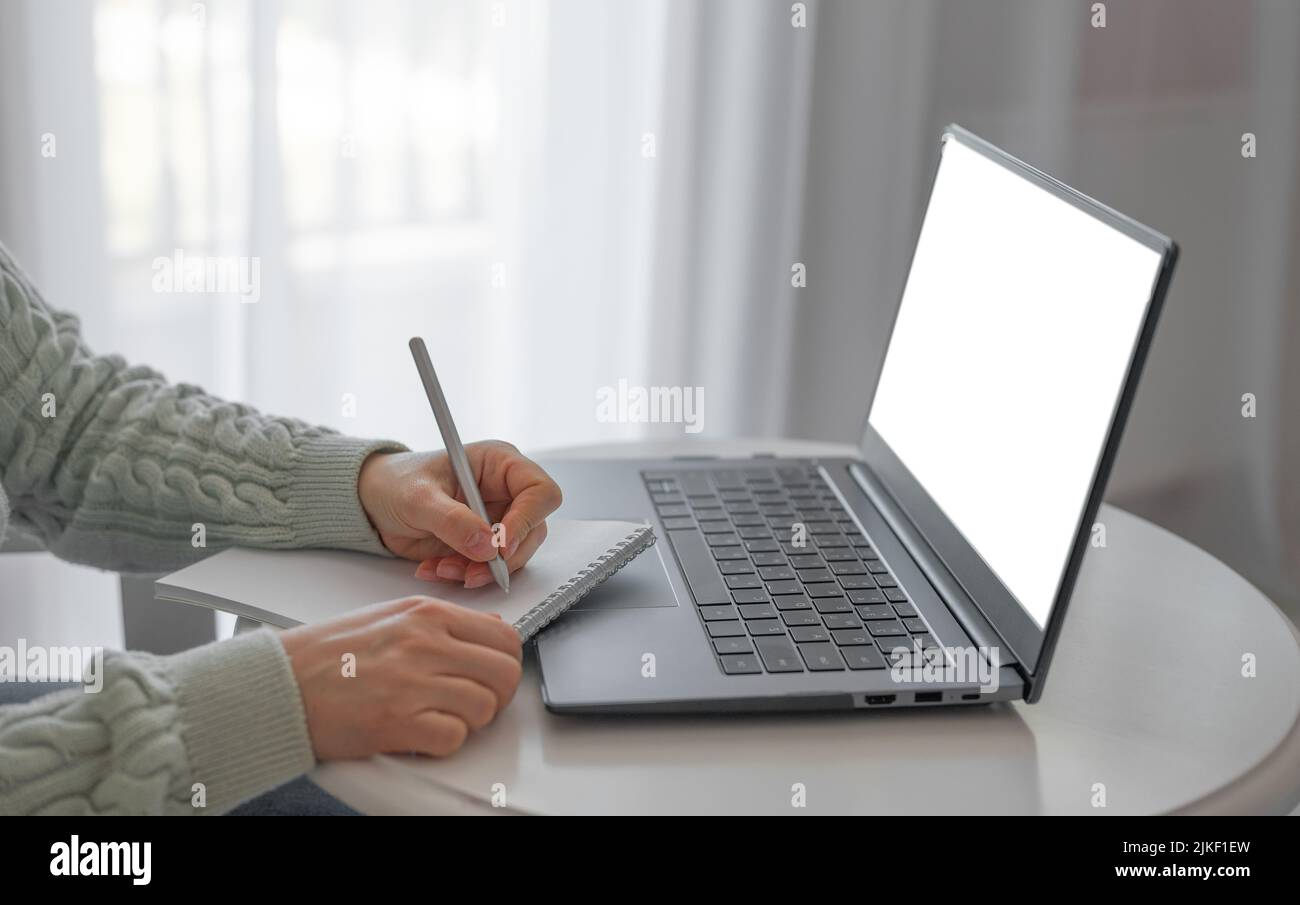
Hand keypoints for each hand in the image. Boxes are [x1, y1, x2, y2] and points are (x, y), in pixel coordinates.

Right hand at [279, 595, 523, 758]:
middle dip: (497, 695)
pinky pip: (454, 738)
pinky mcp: (397, 721)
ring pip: (485, 707)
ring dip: (469, 721)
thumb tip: (490, 633)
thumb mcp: (390, 617)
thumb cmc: (327, 653)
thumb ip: (442, 624)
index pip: (504, 637)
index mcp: (427, 614)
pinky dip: (444, 743)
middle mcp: (425, 642)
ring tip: (439, 718)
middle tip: (473, 704)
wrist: (278, 682)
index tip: (490, 676)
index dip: (505, 662)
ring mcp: (412, 681)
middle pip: (505, 673)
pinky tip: (421, 735)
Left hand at [358, 440, 562, 588]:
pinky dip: (465, 574)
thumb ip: (453, 521)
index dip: (527, 520)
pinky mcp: (483, 544)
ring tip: (444, 568)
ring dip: (482, 570)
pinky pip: (489, 568)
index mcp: (500, 464)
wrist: (373, 502)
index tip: (500, 546)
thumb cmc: (396, 482)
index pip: (540, 491)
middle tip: (472, 570)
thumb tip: (488, 546)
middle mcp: (506, 491)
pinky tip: (436, 568)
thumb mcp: (419, 498)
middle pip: (533, 529)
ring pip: (514, 555)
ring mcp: (497, 519)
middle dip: (503, 556)